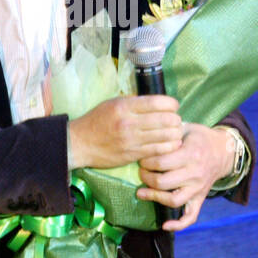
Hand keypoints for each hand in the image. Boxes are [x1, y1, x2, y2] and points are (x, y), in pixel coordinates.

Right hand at [67, 95, 182, 170]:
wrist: (80, 143)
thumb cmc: (96, 121)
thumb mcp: (112, 103)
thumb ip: (133, 102)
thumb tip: (156, 102)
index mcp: (124, 106)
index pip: (157, 102)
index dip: (171, 104)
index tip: (174, 106)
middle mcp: (129, 123)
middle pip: (165, 120)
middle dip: (176, 119)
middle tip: (177, 120)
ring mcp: (131, 140)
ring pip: (165, 137)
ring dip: (175, 134)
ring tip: (176, 132)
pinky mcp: (133, 155)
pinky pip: (158, 151)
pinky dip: (169, 147)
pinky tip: (170, 144)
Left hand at [136, 123, 233, 231]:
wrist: (223, 151)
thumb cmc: (199, 137)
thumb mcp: (186, 128)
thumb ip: (169, 131)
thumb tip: (147, 132)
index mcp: (190, 154)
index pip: (162, 163)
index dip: (146, 161)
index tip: (141, 158)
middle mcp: (195, 173)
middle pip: (163, 182)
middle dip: (146, 178)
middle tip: (140, 172)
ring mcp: (198, 188)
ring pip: (173, 200)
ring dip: (154, 197)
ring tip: (141, 192)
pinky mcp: (200, 198)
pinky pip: (191, 216)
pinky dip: (178, 224)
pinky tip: (164, 225)